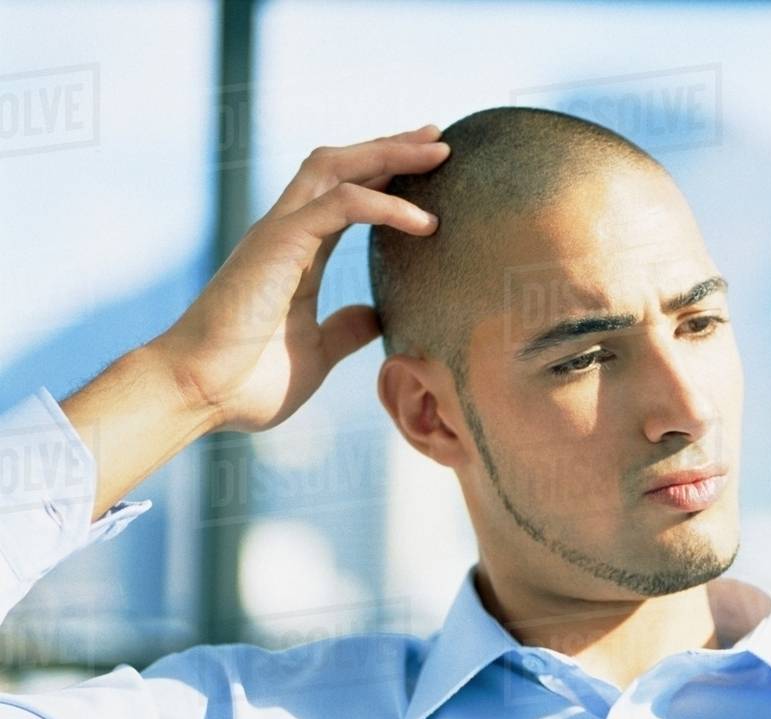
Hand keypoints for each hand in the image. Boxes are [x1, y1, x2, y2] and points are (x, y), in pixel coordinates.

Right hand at [150, 124, 449, 432]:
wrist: (196, 394)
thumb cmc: (245, 382)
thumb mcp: (316, 352)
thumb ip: (344, 330)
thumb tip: (373, 316)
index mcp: (296, 252)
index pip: (345, 194)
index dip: (386, 174)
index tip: (430, 166)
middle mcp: (286, 232)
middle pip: (343, 164)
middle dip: (392, 146)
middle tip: (440, 138)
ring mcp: (280, 233)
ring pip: (338, 167)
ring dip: (390, 154)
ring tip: (438, 151)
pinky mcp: (279, 243)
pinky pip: (342, 204)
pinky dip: (385, 204)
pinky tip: (424, 220)